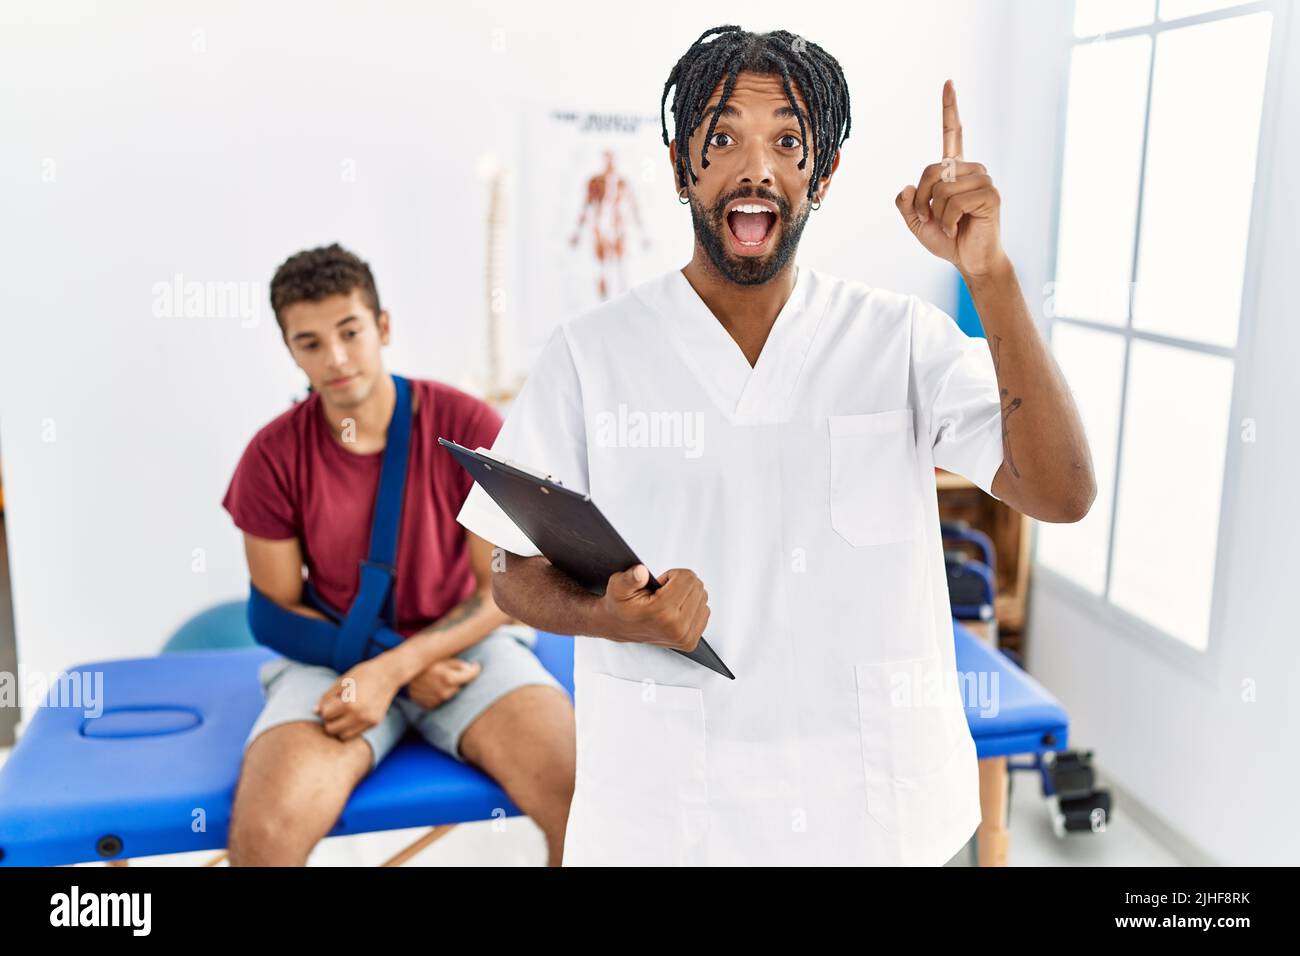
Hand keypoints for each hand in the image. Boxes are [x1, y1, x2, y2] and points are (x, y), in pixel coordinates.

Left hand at [314, 656, 401, 740]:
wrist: (389, 673)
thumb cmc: (363, 674)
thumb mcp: (342, 681)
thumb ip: (327, 697)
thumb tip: (315, 712)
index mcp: (349, 703)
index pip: (325, 715)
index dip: (325, 707)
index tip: (331, 700)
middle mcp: (359, 715)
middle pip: (331, 729)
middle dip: (330, 720)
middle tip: (335, 709)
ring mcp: (368, 720)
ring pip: (343, 735)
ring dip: (339, 727)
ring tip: (343, 714)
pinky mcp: (375, 723)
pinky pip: (356, 733)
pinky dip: (351, 727)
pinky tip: (354, 714)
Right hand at [406, 657, 481, 708]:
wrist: (397, 670)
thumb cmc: (422, 660)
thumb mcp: (441, 655)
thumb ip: (459, 663)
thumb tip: (473, 668)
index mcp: (449, 678)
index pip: (471, 675)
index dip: (475, 669)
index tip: (475, 665)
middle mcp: (443, 693)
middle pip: (460, 686)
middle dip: (458, 679)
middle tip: (447, 670)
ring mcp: (435, 701)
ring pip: (450, 694)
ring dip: (447, 687)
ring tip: (436, 677)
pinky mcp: (427, 705)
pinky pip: (438, 700)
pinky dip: (437, 693)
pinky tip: (430, 685)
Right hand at [599, 564, 709, 652]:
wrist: (619, 627)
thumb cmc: (621, 607)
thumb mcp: (618, 586)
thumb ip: (630, 578)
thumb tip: (641, 572)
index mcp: (662, 613)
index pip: (687, 578)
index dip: (672, 575)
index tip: (660, 584)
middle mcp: (676, 628)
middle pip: (697, 586)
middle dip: (680, 583)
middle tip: (662, 592)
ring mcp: (685, 637)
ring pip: (702, 597)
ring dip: (687, 594)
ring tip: (668, 601)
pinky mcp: (690, 642)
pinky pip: (704, 611)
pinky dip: (692, 606)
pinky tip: (675, 610)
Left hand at [895, 79, 1006, 277]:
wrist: (971, 260)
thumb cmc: (947, 239)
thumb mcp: (917, 223)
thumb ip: (906, 205)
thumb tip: (906, 188)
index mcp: (955, 170)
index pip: (953, 134)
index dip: (950, 109)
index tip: (949, 83)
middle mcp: (971, 169)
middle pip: (931, 171)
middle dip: (922, 201)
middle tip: (932, 220)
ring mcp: (984, 179)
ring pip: (941, 189)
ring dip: (937, 214)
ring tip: (950, 225)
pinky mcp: (991, 195)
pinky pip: (953, 203)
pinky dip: (948, 222)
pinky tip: (959, 228)